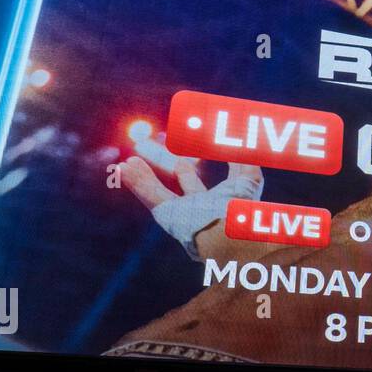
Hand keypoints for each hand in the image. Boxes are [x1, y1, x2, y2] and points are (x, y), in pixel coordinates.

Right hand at [120, 155, 263, 260]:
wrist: (233, 232)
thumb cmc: (243, 206)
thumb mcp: (248, 178)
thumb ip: (242, 158)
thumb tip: (239, 139)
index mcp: (215, 201)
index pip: (193, 179)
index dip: (182, 164)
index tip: (173, 147)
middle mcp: (197, 208)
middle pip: (173, 184)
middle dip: (160, 166)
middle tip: (146, 151)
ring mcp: (182, 215)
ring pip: (158, 192)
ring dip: (142, 177)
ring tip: (129, 162)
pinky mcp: (170, 218)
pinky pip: (152, 197)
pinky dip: (138, 183)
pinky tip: (123, 170)